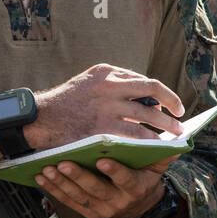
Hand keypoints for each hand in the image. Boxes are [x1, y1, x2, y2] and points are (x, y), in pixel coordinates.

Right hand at [31, 63, 186, 148]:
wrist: (36, 119)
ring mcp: (107, 106)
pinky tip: (158, 146)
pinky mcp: (103, 127)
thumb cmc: (62, 105)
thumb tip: (141, 99)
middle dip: (171, 102)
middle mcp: (109, 85)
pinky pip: (135, 134)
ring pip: (148, 114)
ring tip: (176, 133)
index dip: (159, 92)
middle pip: (152, 89)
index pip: (141, 79)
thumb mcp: (86, 84)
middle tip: (180, 114)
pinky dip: (150, 140)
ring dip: (166, 124)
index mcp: (105, 71)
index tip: (168, 101)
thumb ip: (110, 86)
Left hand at [35, 154, 174, 217]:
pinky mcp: (88, 212)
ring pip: (78, 196)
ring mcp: (101, 209)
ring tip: (48, 168)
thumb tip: (180, 137)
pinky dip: (53, 191)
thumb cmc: (146, 178)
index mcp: (136, 188)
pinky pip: (68, 202)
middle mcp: (118, 202)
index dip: (114, 171)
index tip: (103, 160)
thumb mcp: (159, 166)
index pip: (125, 180)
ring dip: (61, 183)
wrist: (140, 206)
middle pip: (95, 189)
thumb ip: (165, 152)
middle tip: (65, 162)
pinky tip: (43, 178)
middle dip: (79, 176)